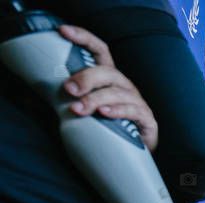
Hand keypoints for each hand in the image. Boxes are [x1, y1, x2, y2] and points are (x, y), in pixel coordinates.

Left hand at [59, 25, 157, 150]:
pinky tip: (104, 113)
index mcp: (108, 79)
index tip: (63, 32)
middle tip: (68, 89)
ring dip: (95, 99)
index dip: (84, 38)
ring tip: (79, 109)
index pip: (99, 51)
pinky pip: (133, 111)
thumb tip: (45, 89)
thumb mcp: (86, 108)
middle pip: (107, 72)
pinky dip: (117, 111)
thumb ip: (72, 96)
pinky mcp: (146, 119)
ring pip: (117, 92)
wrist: (130, 156)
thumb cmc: (105, 130)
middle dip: (86, 78)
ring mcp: (136, 102)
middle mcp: (123, 86)